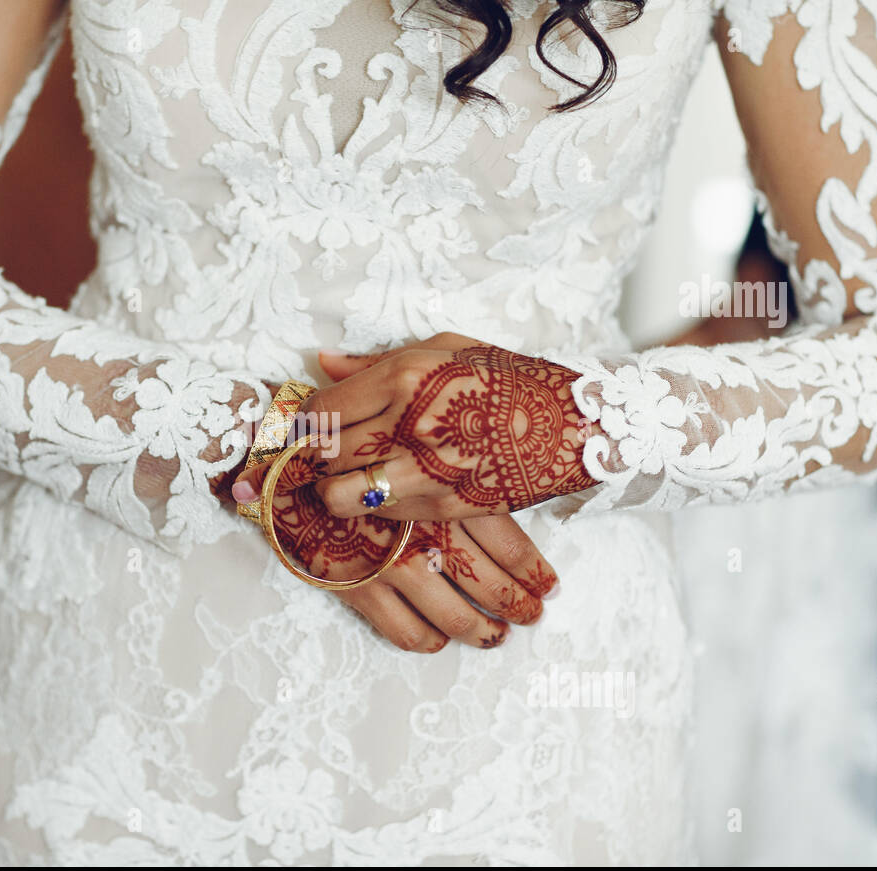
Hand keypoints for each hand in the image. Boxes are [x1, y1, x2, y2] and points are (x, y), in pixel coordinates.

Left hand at [234, 333, 599, 522]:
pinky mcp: (446, 506)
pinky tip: (381, 492)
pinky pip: (383, 516)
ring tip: (342, 478)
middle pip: (324, 454)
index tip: (308, 423)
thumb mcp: (444, 348)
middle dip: (312, 456)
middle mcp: (411, 424)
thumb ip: (375, 360)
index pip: (322, 408)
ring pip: (341, 495)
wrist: (572, 424)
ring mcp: (428, 471)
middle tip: (318, 454)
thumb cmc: (506, 379)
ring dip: (333, 489)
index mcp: (405, 376)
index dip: (303, 420)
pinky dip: (372, 508)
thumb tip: (323, 363)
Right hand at [238, 451, 557, 651]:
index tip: (548, 584)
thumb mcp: (398, 394)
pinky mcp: (354, 583)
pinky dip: (425, 640)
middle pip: (485, 579)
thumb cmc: (340, 426)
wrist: (267, 455)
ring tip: (495, 636)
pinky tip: (437, 641)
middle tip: (531, 616)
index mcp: (441, 481)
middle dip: (514, 605)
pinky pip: (401, 628)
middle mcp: (422, 527)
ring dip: (478, 631)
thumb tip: (509, 453)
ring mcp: (387, 559)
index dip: (531, 567)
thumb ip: (450, 426)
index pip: (504, 534)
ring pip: (450, 612)